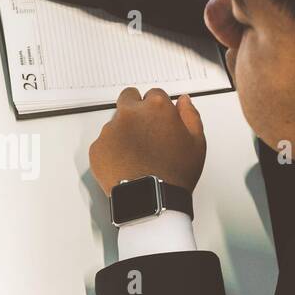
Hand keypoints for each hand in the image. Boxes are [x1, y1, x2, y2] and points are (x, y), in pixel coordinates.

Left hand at [89, 89, 207, 195]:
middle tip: (144, 130)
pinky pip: (104, 143)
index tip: (160, 120)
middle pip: (129, 98)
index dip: (158, 108)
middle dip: (136, 108)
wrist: (151, 200)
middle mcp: (130, 114)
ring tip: (137, 155)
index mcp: (155, 107)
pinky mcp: (97, 148)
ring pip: (115, 122)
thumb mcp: (196, 142)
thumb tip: (183, 101)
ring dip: (124, 131)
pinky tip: (126, 164)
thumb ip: (190, 115)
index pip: (154, 94)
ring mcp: (110, 130)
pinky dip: (112, 150)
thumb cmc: (174, 174)